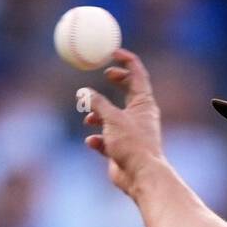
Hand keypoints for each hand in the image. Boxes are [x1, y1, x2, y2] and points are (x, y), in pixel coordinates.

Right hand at [79, 49, 164, 195]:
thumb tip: (83, 93)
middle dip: (116, 81)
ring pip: (111, 114)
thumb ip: (97, 103)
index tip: (111, 51)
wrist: (140, 176)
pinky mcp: (121, 146)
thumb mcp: (112, 118)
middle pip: (128, 89)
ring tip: (89, 119)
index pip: (137, 73)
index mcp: (143, 103)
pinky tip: (93, 142)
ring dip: (97, 114)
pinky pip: (105, 137)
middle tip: (104, 74)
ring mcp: (130, 130)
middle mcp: (139, 114)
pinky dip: (97, 138)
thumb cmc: (132, 145)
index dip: (125, 60)